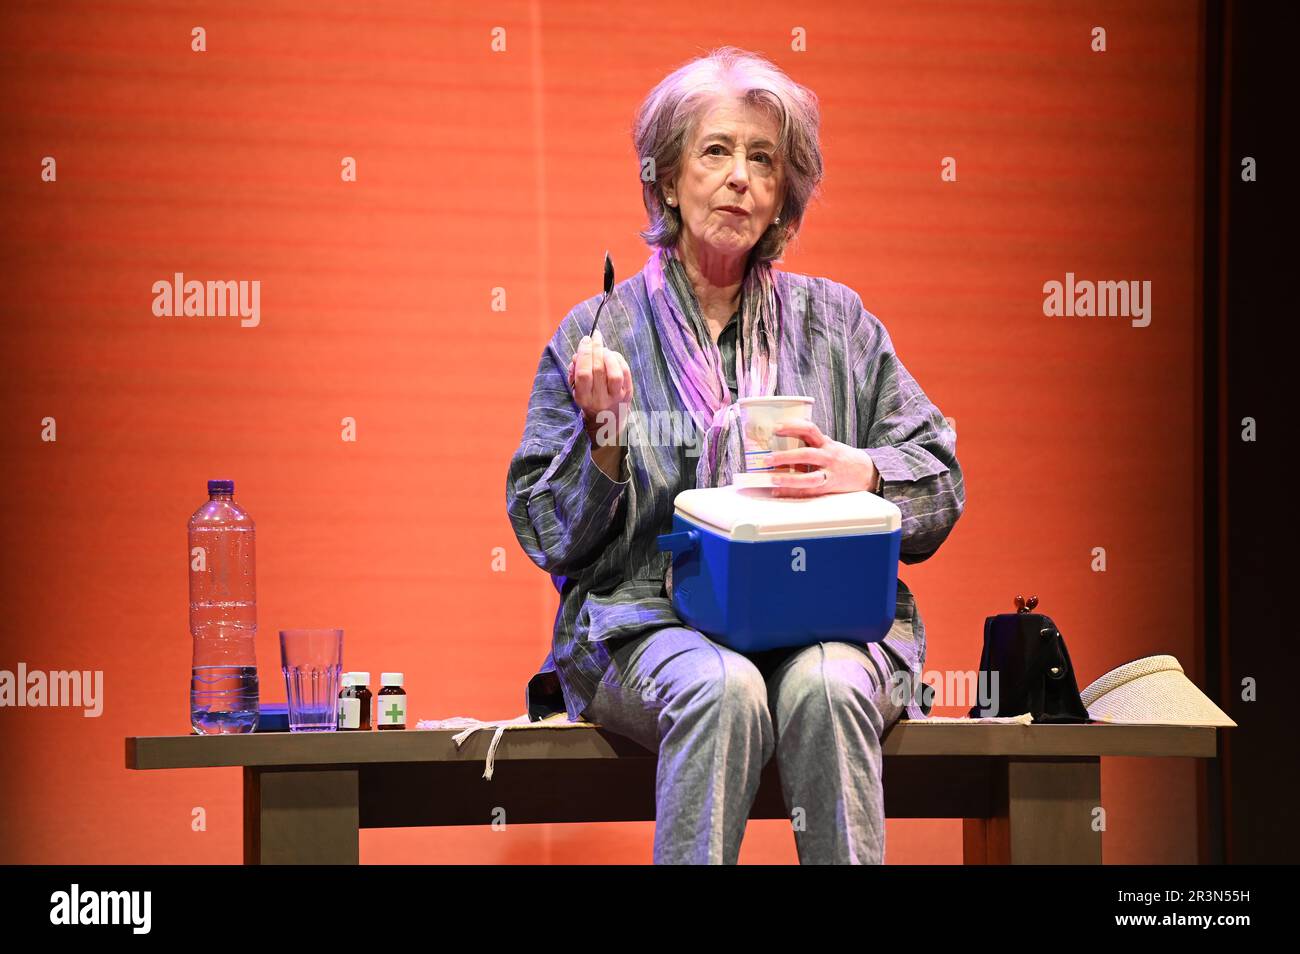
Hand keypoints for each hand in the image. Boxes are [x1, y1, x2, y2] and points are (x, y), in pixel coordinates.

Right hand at [569, 329, 633, 446]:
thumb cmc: (589, 399)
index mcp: (583, 398)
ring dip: (608, 355)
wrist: (606, 422)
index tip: (585, 340)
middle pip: (598, 369)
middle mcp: (600, 399)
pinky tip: (612, 355)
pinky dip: (618, 359)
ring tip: (604, 349)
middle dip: (596, 348)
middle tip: (595, 337)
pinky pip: (625, 372)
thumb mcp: (576, 388)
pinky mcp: (628, 393)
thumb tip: (579, 354)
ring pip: (614, 372)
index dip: (585, 354)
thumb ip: (574, 371)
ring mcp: (616, 397)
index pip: (583, 373)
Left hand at [766, 420, 879, 496]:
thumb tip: (784, 437)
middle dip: (785, 457)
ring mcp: (828, 472)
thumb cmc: (842, 457)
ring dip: (788, 479)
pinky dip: (792, 492)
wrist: (867, 471)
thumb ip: (811, 442)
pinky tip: (779, 491)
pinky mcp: (828, 487)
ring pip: (808, 477)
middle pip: (806, 454)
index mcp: (825, 442)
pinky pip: (809, 491)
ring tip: (773, 479)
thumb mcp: (829, 444)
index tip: (776, 427)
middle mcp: (827, 456)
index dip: (792, 427)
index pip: (809, 429)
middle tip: (768, 458)